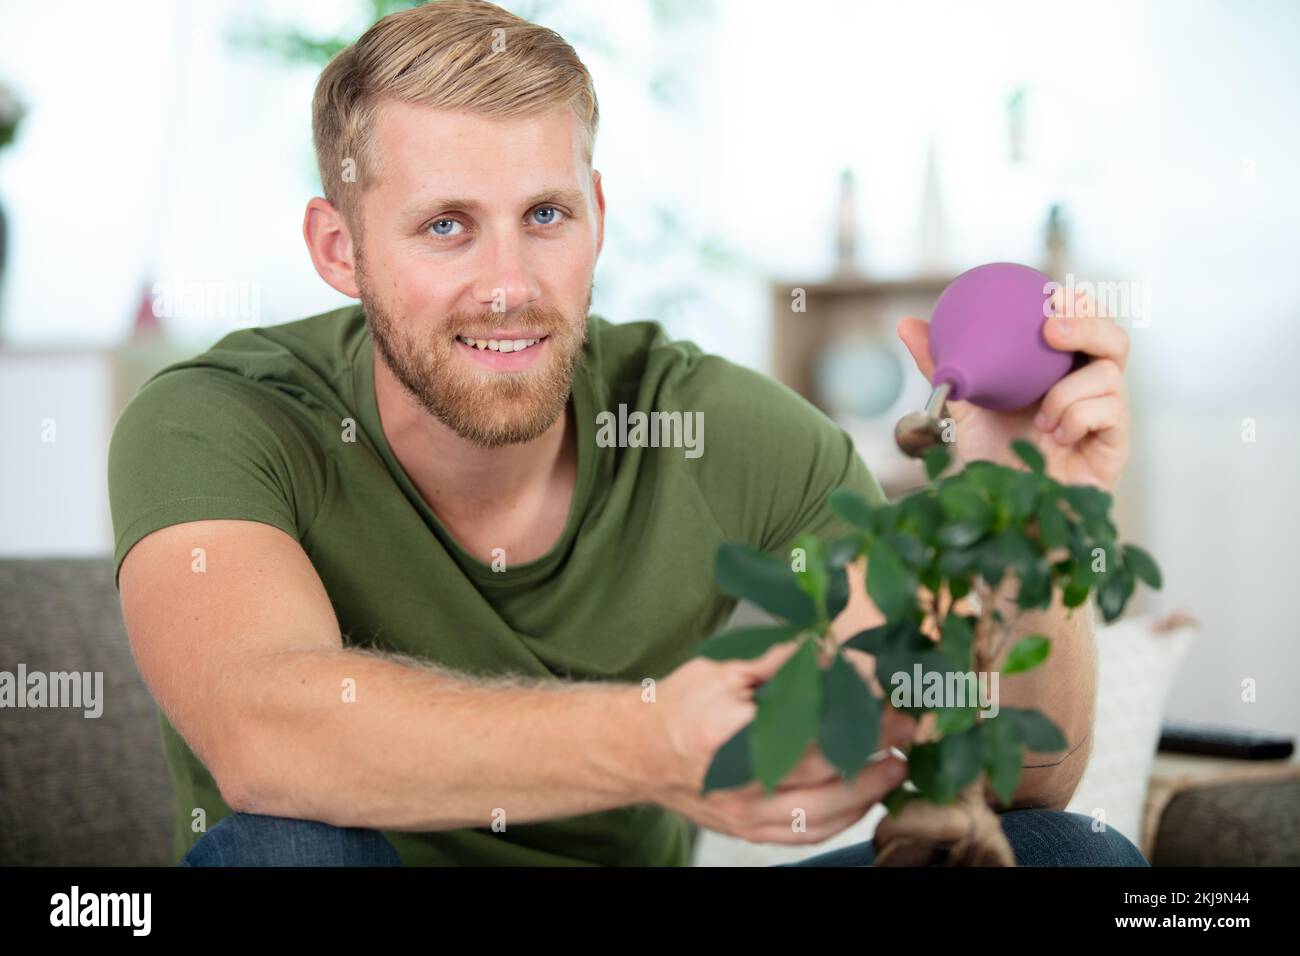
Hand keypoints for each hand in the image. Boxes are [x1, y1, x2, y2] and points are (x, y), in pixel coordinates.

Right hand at [649, 642, 910, 843]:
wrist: (640, 752)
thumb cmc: (682, 704)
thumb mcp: (723, 666)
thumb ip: (779, 658)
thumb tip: (830, 653)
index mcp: (727, 734)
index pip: (806, 727)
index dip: (853, 714)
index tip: (886, 699)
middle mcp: (737, 783)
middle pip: (823, 773)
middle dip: (873, 750)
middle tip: (907, 730)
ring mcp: (744, 814)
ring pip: (823, 812)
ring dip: (868, 790)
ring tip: (897, 765)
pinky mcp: (750, 831)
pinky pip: (807, 834)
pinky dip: (844, 818)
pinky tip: (866, 797)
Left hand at [897, 287, 1130, 491]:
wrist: (1005, 514)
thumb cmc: (993, 459)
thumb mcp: (965, 407)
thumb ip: (943, 367)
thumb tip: (907, 324)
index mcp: (1062, 372)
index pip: (1085, 325)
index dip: (1079, 303)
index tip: (1048, 291)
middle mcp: (1090, 389)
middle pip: (1115, 339)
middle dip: (1089, 324)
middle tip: (1051, 326)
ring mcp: (1109, 417)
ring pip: (1111, 375)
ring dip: (1068, 391)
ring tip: (1039, 417)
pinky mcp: (1116, 446)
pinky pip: (1112, 412)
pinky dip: (1077, 417)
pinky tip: (1054, 436)